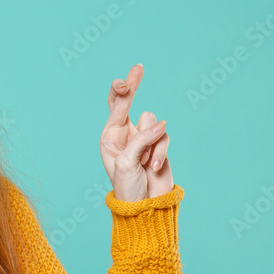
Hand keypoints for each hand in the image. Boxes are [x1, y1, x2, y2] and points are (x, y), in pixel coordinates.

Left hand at [99, 63, 173, 202]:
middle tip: (138, 67)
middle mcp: (125, 133)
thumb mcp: (127, 162)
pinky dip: (160, 152)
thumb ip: (141, 140)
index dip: (121, 91)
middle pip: (131, 103)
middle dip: (134, 86)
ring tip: (143, 162)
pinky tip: (153, 167)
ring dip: (149, 142)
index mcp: (110, 135)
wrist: (144, 205)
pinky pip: (164, 137)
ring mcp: (143, 138)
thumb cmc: (127, 186)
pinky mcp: (159, 145)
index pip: (115, 107)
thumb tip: (161, 124)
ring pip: (152, 122)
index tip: (126, 82)